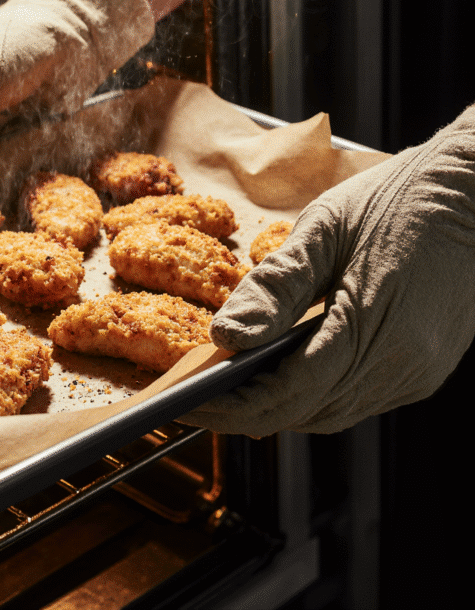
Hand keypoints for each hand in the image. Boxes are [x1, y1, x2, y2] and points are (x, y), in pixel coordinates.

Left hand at [183, 104, 474, 435]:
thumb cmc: (397, 198)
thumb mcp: (325, 229)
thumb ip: (275, 287)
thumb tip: (226, 337)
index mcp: (373, 327)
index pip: (289, 393)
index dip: (233, 407)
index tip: (187, 406)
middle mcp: (401, 365)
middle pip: (307, 413)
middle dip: (245, 414)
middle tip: (197, 400)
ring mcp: (419, 371)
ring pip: (331, 413)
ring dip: (276, 409)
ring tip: (229, 391)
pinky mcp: (425, 367)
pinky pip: (356, 398)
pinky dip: (311, 396)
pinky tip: (283, 376)